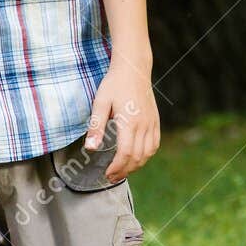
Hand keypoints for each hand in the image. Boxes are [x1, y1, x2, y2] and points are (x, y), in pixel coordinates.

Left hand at [85, 64, 159, 181]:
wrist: (133, 68)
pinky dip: (147, 155)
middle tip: (112, 177)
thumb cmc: (114, 84)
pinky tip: (137, 158)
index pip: (125, 153)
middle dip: (125, 171)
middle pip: (137, 157)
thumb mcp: (100, 103)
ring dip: (136, 166)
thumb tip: (90, 148)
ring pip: (148, 153)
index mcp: (129, 122)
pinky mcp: (155, 120)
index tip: (107, 174)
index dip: (117, 168)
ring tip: (123, 171)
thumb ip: (96, 127)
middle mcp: (143, 125)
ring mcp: (151, 123)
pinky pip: (155, 144)